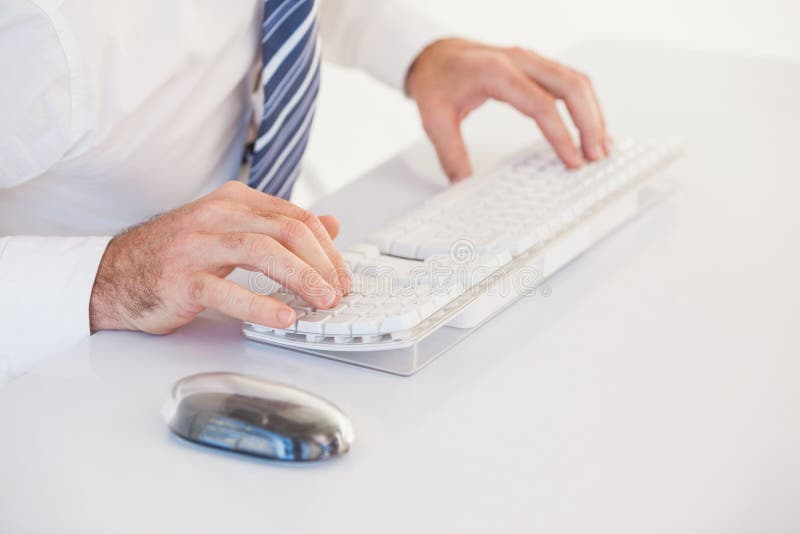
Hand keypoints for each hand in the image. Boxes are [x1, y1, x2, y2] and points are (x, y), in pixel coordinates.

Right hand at [89, 181, 350, 333]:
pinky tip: (283, 318)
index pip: (296, 217)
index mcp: (234, 201)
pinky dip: (260, 305)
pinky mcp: (182, 278)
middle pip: (287, 230)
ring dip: (302, 278)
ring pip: (263, 252)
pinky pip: (227, 290)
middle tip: (339, 291)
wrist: (113, 275)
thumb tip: (331, 225)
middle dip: (322, 263)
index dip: (327, 249)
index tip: (342, 276)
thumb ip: (279, 226)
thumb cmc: (175, 255)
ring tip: (323, 302)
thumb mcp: (232, 230)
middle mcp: (218, 215)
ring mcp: (198, 245)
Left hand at [405, 38, 610, 180]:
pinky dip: (586, 105)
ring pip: (577, 82)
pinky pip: (571, 82)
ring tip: (602, 147)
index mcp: (497, 71)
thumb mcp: (433, 118)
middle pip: (571, 86)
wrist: (433, 53)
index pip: (541, 104)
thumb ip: (450, 152)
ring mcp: (532, 61)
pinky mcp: (536, 67)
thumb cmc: (436, 78)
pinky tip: (592, 128)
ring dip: (594, 114)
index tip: (572, 160)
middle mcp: (520, 60)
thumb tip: (463, 185)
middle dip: (590, 123)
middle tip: (597, 157)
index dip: (561, 135)